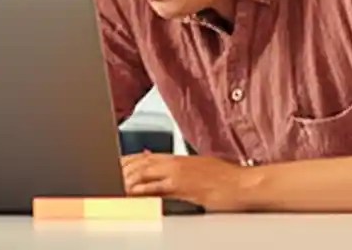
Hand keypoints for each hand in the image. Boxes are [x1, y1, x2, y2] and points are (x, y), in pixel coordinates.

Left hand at [120, 151, 255, 211]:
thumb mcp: (199, 167)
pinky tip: (131, 195)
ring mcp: (178, 175)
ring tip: (113, 184)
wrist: (246, 185)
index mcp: (178, 158)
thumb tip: (159, 167)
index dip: (126, 161)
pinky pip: (156, 190)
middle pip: (139, 164)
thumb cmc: (228, 178)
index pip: (144, 157)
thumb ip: (177, 167)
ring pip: (144, 174)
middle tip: (105, 174)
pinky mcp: (183, 188)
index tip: (113, 164)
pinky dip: (141, 192)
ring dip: (126, 180)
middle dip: (121, 169)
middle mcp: (175, 163)